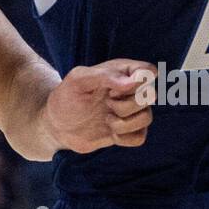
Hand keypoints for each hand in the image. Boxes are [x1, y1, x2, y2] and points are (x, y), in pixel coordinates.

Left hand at [40, 59, 156, 153]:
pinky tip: (111, 133)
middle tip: (106, 103)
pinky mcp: (128, 131)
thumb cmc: (67, 97)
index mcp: (121, 72)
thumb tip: (134, 81)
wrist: (58, 125)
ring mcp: (130, 112)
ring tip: (106, 119)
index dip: (139, 82)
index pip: (149, 71)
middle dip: (125, 104)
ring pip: (147, 117)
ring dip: (124, 123)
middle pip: (150, 96)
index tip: (115, 89)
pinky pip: (140, 137)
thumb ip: (106, 75)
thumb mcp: (78, 80)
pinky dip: (125, 138)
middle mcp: (130, 90)